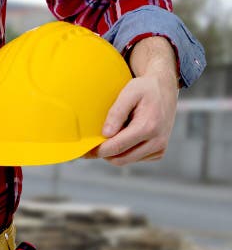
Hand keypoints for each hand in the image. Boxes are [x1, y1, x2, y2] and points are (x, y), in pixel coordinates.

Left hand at [86, 36, 178, 165]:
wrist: (164, 89)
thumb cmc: (145, 89)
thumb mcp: (129, 92)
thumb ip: (116, 113)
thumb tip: (106, 134)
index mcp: (148, 127)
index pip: (116, 148)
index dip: (97, 151)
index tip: (83, 152)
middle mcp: (157, 141)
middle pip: (120, 159)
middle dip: (103, 154)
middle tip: (91, 145)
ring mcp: (159, 148)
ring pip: (126, 161)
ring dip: (114, 152)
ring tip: (112, 134)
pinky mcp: (158, 152)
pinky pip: (134, 158)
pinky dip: (125, 151)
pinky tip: (125, 136)